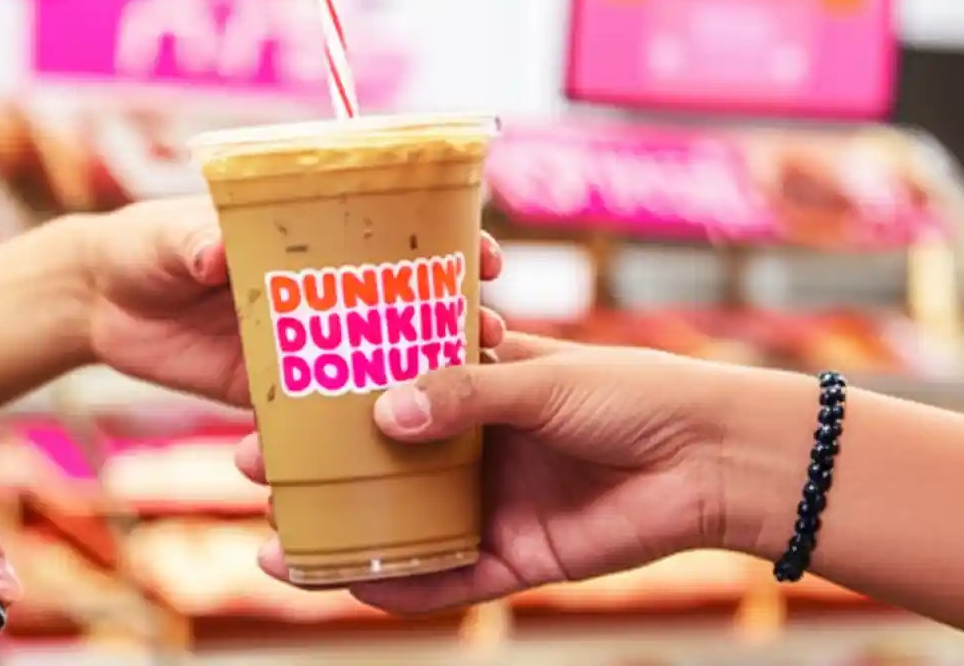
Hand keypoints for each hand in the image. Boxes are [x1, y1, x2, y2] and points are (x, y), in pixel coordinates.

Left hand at [80, 197, 506, 405]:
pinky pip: (316, 417)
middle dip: (451, 318)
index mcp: (309, 242)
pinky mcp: (270, 392)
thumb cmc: (141, 247)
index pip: (393, 237)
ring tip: (460, 392)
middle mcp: (318, 295)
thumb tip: (215, 251)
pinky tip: (387, 451)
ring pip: (372, 364)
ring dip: (417, 377)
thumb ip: (193, 242)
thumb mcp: (167, 238)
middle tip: (491, 335)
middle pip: (402, 305)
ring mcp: (300, 346)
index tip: (485, 256)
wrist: (100, 303)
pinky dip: (347, 433)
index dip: (445, 244)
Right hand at [234, 335, 732, 613]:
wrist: (713, 456)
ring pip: (398, 525)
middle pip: (377, 464)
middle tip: (250, 465)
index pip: (384, 388)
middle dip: (314, 470)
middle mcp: (471, 448)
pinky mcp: (514, 558)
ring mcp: (488, 504)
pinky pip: (444, 579)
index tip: (272, 391)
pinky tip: (345, 581)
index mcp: (476, 388)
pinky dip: (397, 586)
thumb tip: (382, 416)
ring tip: (275, 542)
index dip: (330, 394)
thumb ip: (465, 393)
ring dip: (339, 535)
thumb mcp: (542, 376)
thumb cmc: (634, 392)